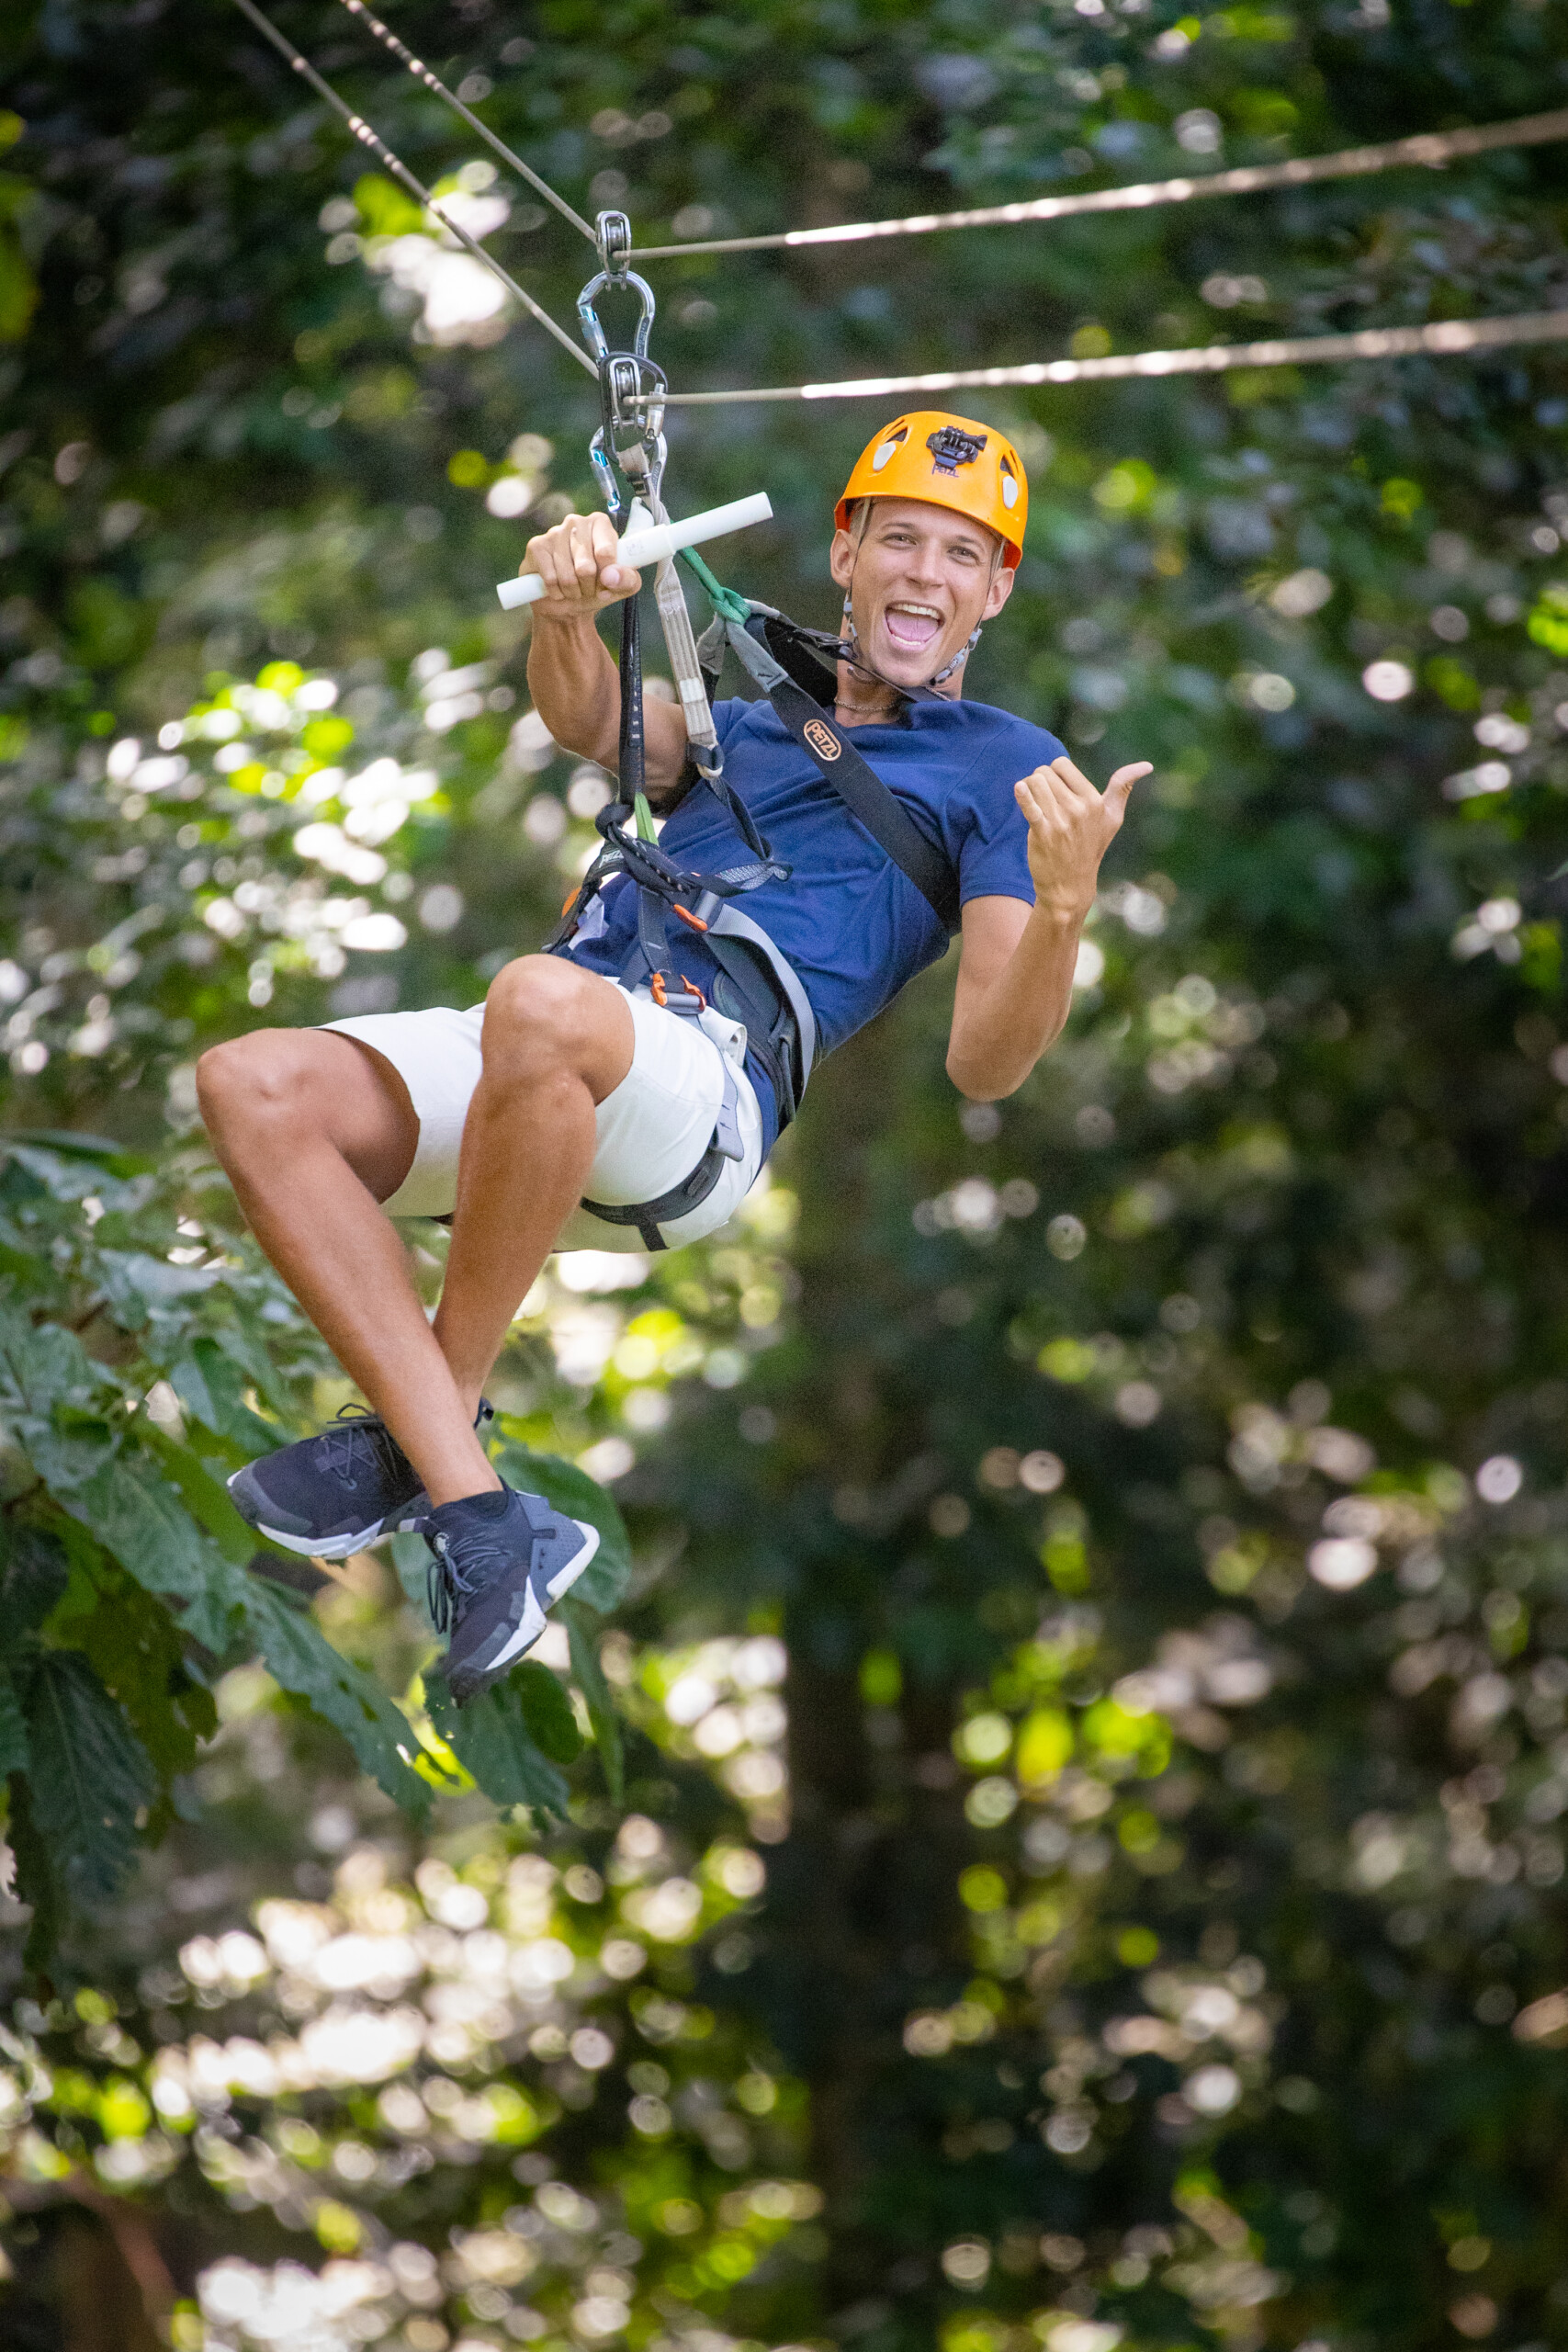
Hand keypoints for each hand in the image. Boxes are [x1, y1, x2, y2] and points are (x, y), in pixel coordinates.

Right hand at [519, 511, 641, 619]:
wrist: (567, 604)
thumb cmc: (596, 588)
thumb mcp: (620, 587)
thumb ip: (627, 580)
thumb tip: (611, 576)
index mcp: (600, 524)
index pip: (606, 552)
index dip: (607, 575)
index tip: (606, 581)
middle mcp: (576, 522)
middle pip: (586, 567)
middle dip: (589, 586)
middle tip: (589, 588)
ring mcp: (554, 532)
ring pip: (567, 575)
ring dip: (573, 591)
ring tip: (574, 589)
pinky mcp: (536, 546)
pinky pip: (550, 578)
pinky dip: (556, 592)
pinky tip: (558, 589)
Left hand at [1015, 754, 1151, 922]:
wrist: (1070, 886)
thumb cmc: (1091, 847)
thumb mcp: (1113, 818)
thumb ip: (1123, 787)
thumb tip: (1147, 765)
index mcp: (1095, 801)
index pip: (1061, 764)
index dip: (1053, 774)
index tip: (1056, 789)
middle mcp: (1080, 808)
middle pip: (1044, 772)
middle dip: (1039, 782)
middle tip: (1044, 800)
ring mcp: (1061, 821)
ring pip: (1034, 782)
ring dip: (1028, 789)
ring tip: (1034, 803)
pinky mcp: (1043, 833)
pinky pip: (1029, 805)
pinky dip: (1022, 794)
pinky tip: (1019, 789)